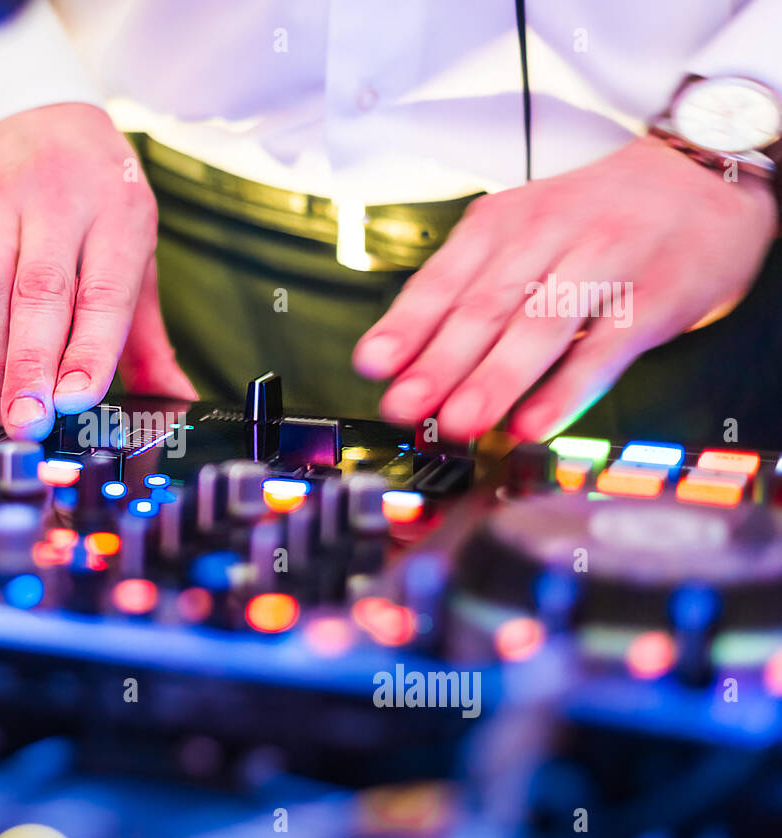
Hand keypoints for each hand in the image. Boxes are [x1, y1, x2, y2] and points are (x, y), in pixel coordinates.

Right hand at [0, 103, 196, 439]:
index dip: (88, 348)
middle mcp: (52, 200)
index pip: (101, 288)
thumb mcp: (132, 245)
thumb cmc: (91, 192)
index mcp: (114, 207)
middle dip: (32, 366)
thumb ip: (146, 332)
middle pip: (37, 294)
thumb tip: (174, 395)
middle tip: (32, 422)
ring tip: (5, 413)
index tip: (77, 398)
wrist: (23, 110)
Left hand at [352, 134, 777, 440]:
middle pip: (485, 306)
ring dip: (495, 379)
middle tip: (405, 407)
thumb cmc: (600, 215)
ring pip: (540, 324)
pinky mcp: (656, 296)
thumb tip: (410, 360)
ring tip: (460, 423)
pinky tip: (534, 422)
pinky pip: (606, 347)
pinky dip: (567, 389)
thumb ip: (472, 290)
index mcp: (506, 222)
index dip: (406, 325)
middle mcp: (551, 236)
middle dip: (440, 362)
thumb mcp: (526, 231)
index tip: (373, 365)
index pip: (444, 279)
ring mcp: (605, 264)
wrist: (706, 172)